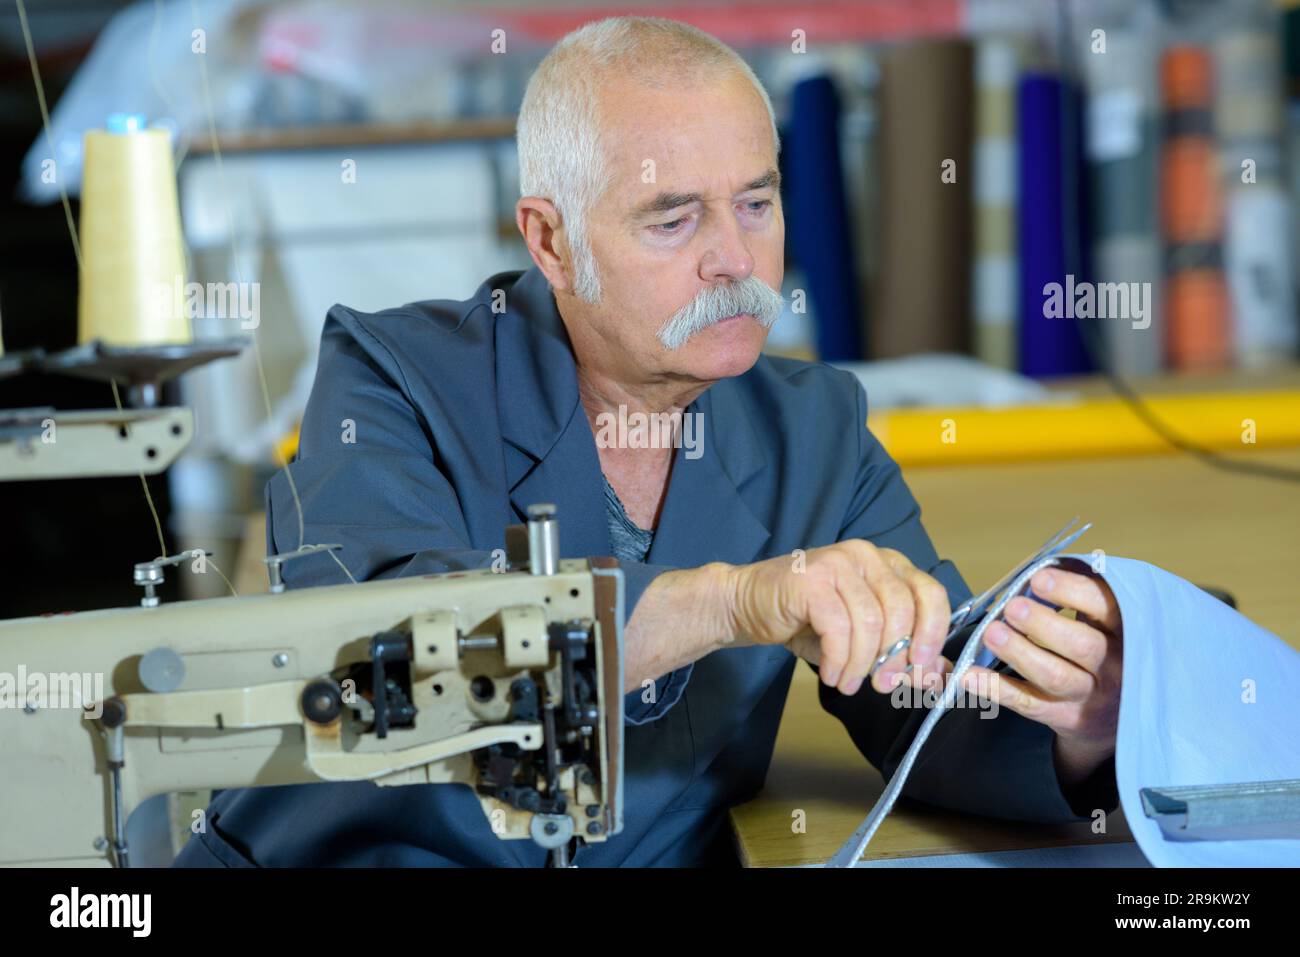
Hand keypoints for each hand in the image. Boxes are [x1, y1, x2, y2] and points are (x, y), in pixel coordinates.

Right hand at [725, 540, 950, 696]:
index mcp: (887, 564)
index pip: (930, 594)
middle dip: (896, 657)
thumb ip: (901, 652)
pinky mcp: (811, 579)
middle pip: (903, 610)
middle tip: (881, 685)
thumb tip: (939, 676)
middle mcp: (866, 556)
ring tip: (849, 684)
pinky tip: (832, 674)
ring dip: (862, 664)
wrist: (746, 604)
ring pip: (871, 622)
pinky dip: (839, 660)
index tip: (922, 670)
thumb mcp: (861, 638)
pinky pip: (839, 628)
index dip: (932, 635)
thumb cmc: (805, 620)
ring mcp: (838, 563)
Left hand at [923, 564, 1122, 784]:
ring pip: (1054, 676)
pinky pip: (1028, 703)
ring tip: (991, 633)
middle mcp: (1112, 665)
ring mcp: (1089, 695)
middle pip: (1082, 645)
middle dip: (1042, 624)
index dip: (1072, 592)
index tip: (1039, 579)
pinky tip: (970, 675)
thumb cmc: (1103, 651)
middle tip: (1012, 608)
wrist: (1116, 716)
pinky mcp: (1064, 717)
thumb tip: (1041, 567)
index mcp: (1126, 631)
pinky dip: (996, 689)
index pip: (1106, 608)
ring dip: (1019, 653)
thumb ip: (1081, 595)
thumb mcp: (1106, 622)